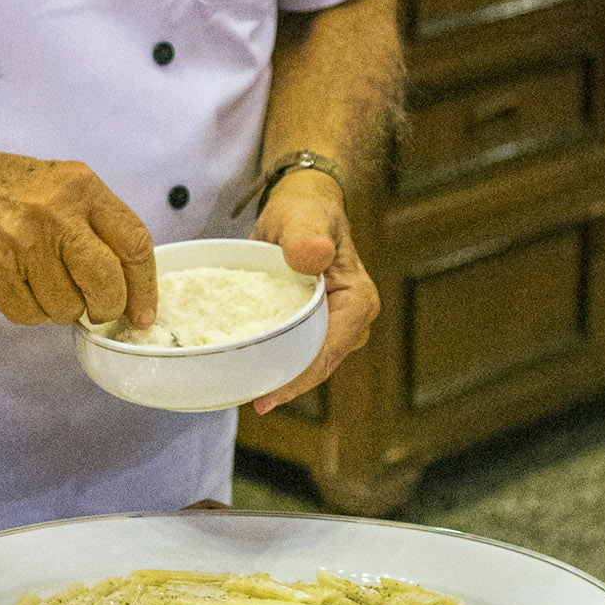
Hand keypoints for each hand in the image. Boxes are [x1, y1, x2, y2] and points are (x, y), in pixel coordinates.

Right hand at [0, 149, 156, 329]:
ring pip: (66, 307)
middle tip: (97, 309)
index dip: (145, 287)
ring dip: (61, 308)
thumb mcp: (60, 185)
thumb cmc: (4, 190)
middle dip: (106, 308)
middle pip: (106, 283)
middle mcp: (54, 213)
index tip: (143, 312)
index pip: (134, 243)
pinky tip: (16, 283)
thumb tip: (130, 286)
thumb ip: (96, 224)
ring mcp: (21, 242)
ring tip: (42, 281)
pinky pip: (29, 314)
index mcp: (81, 187)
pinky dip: (29, 310)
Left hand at [249, 171, 378, 414]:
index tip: (269, 394)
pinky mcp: (314, 325)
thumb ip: (306, 233)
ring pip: (308, 362)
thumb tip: (313, 254)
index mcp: (358, 301)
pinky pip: (296, 349)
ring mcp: (334, 325)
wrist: (302, 204)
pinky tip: (247, 371)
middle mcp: (351, 319)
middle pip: (319, 364)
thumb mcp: (302, 215)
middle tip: (252, 401)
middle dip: (289, 385)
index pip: (328, 349)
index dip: (300, 375)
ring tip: (247, 394)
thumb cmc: (305, 207)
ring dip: (281, 378)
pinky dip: (275, 360)